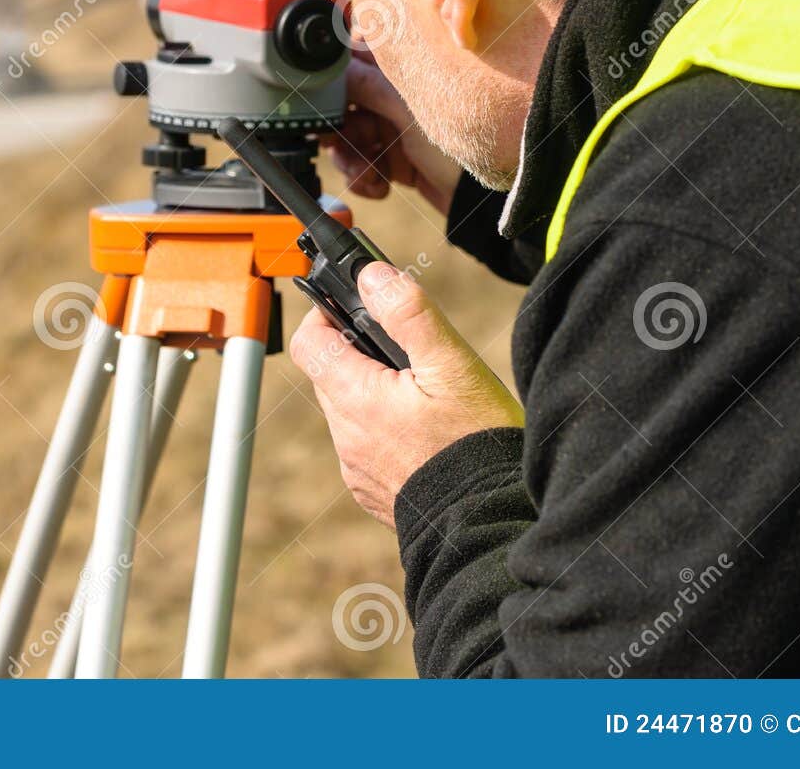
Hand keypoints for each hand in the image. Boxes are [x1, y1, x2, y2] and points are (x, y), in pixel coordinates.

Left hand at [290, 261, 521, 528]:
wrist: (490, 523)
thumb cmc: (474, 445)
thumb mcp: (452, 365)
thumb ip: (409, 313)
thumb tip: (372, 276)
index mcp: (354, 398)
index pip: (309, 342)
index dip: (326, 315)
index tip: (356, 307)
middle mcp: (345, 436)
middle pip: (330, 375)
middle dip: (358, 353)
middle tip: (405, 350)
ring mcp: (357, 468)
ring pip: (350, 412)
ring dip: (374, 394)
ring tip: (424, 394)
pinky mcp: (374, 492)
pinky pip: (367, 448)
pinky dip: (386, 431)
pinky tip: (426, 433)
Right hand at [324, 53, 461, 214]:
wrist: (481, 199)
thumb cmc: (462, 145)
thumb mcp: (409, 112)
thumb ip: (368, 85)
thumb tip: (332, 66)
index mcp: (403, 69)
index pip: (352, 61)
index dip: (335, 82)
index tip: (328, 103)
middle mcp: (395, 94)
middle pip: (342, 103)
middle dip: (338, 130)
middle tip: (343, 144)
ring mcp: (393, 126)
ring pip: (346, 137)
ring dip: (349, 159)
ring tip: (368, 173)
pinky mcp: (392, 157)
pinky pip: (359, 163)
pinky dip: (363, 177)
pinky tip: (380, 184)